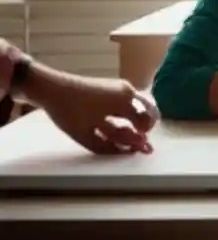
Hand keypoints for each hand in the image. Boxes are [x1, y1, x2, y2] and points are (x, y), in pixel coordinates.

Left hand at [42, 76, 158, 154]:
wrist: (50, 88)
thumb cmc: (69, 111)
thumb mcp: (86, 135)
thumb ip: (109, 146)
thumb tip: (128, 152)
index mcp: (124, 101)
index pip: (145, 121)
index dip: (142, 137)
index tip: (137, 149)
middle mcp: (126, 92)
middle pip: (145, 112)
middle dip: (142, 130)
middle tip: (139, 146)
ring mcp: (119, 87)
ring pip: (136, 108)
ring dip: (133, 124)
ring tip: (124, 138)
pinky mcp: (111, 87)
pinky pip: (125, 103)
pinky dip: (124, 117)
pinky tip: (114, 129)